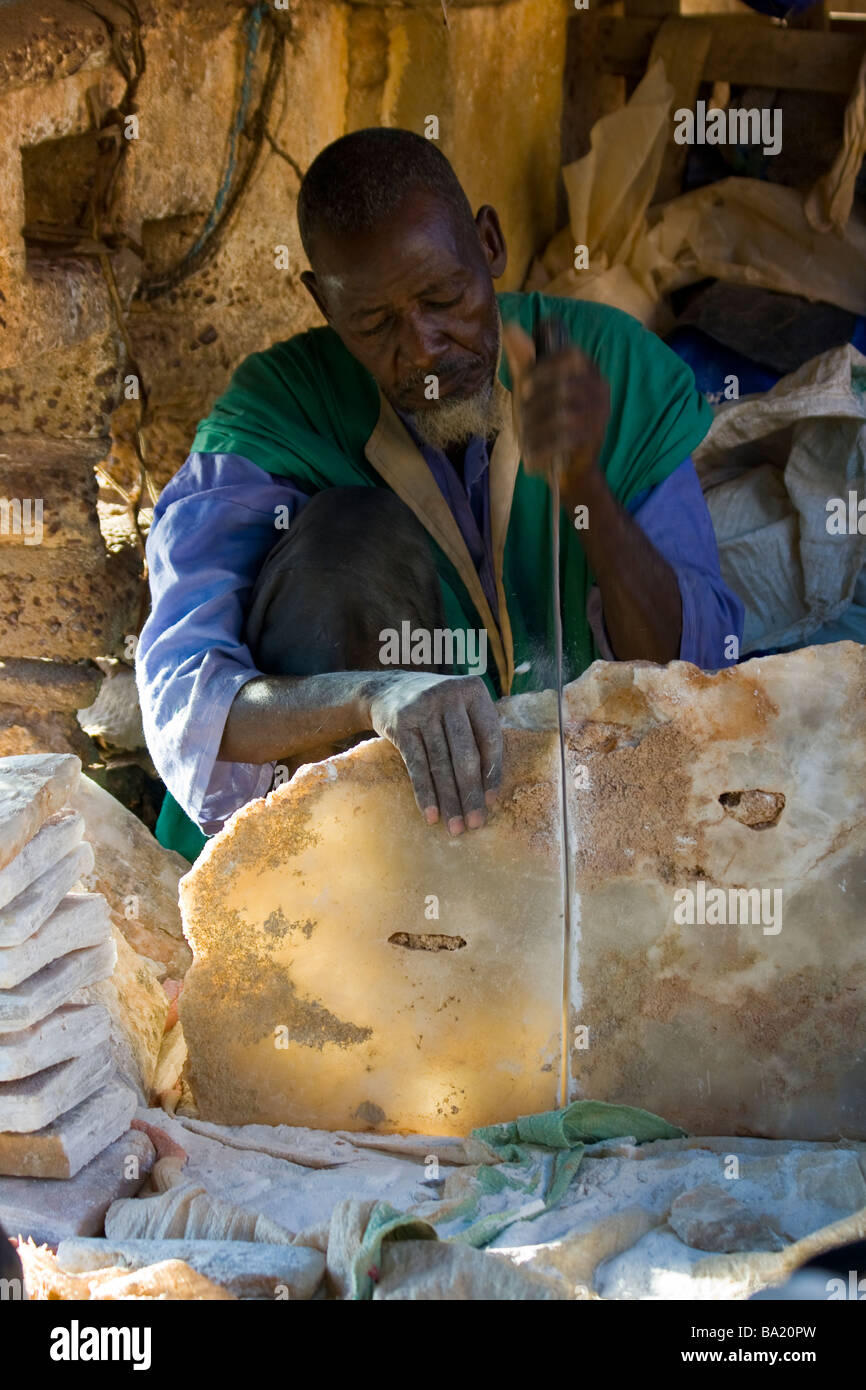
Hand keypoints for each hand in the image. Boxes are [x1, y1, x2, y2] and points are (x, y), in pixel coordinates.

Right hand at [368, 671, 501, 834]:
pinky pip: (416, 765)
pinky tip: (431, 815)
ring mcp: (423, 709)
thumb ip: (479, 732)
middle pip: (465, 754)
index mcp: (474, 691)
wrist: (385, 689)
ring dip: (449, 800)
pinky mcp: (400, 723)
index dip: (493, 772)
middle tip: (475, 823)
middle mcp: (449, 696)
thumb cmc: (435, 707)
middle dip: (471, 794)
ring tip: (455, 827)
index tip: (492, 802)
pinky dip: (425, 793)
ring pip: (441, 763)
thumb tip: (492, 787)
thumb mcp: (460, 706)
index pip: (490, 738)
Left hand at [502, 321, 609, 487]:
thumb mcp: (531, 391)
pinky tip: (532, 458)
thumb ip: (523, 361)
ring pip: (561, 414)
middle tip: (522, 421)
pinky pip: (564, 438)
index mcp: (587, 370)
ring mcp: (600, 413)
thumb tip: (510, 326)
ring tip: (525, 441)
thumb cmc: (547, 423)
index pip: (571, 355)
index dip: (544, 369)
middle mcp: (600, 388)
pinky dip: (542, 449)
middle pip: (562, 387)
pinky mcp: (596, 438)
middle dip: (534, 407)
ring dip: (535, 429)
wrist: (570, 468)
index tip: (524, 388)